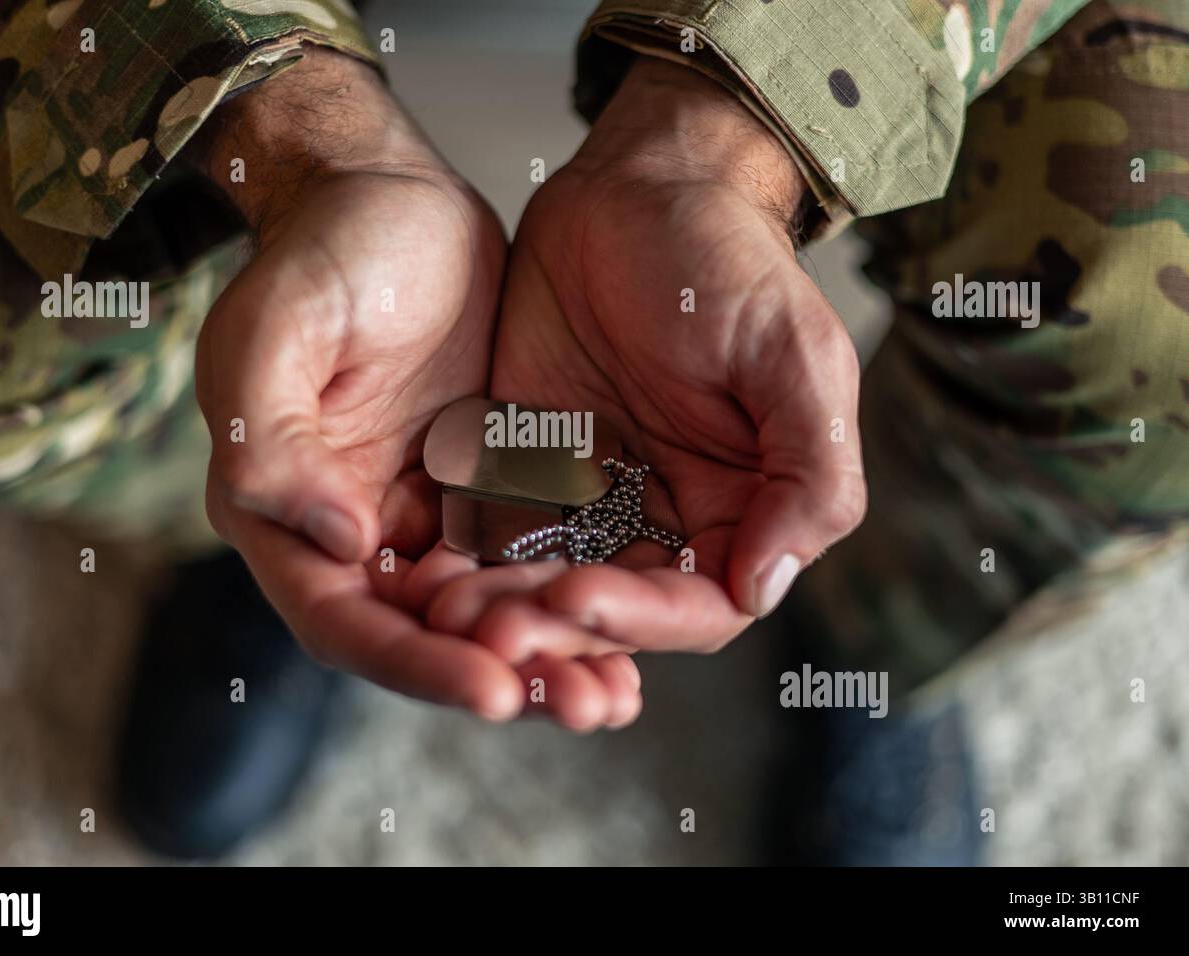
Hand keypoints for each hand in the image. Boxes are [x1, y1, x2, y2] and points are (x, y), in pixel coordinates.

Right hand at [191, 50, 635, 721]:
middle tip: (584, 706)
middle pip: (420, 637)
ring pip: (479, 611)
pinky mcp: (478, 486)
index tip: (492, 686)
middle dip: (499, 676)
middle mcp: (348, 531)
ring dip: (544, 654)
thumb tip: (336, 544)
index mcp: (284, 510)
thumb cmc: (321, 253)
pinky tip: (623, 622)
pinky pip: (523, 557)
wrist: (387, 197)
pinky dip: (564, 595)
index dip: (415, 662)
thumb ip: (273, 442)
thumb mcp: (275, 331)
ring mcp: (417, 512)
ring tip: (614, 695)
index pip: (343, 619)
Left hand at [424, 57, 866, 666]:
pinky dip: (458, 564)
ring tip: (447, 612)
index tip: (574, 598)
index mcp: (737, 512)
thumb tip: (765, 587)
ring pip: (538, 588)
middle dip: (548, 630)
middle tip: (489, 632)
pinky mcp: (519, 472)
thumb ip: (809, 475)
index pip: (694, 609)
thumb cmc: (727, 262)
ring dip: (496, 611)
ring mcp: (585, 501)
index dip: (638, 622)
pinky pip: (486, 536)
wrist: (636, 189)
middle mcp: (661, 523)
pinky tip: (422, 575)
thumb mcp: (795, 356)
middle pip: (606, 615)